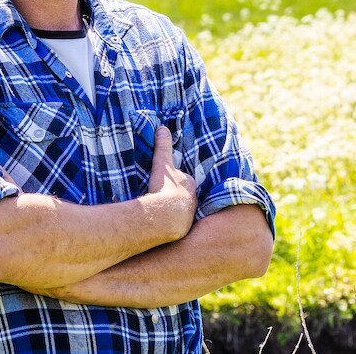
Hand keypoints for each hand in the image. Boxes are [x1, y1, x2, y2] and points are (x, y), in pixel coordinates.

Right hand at [145, 126, 196, 241]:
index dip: (175, 180)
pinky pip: (177, 222)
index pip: (183, 179)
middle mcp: (193, 199)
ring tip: (162, 211)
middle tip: (164, 197)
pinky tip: (163, 223)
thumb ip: (163, 146)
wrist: (166, 216)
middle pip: (184, 194)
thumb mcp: (162, 164)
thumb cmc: (165, 188)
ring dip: (174, 209)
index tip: (166, 183)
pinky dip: (171, 221)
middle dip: (177, 195)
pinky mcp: (183, 227)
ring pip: (182, 208)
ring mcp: (189, 214)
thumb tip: (162, 128)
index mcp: (189, 183)